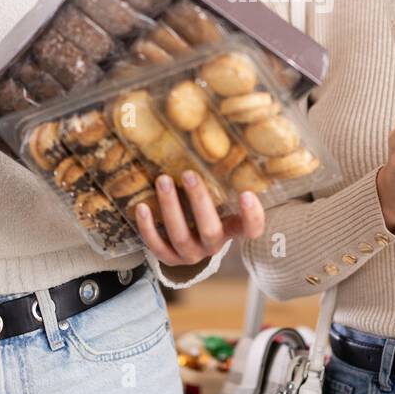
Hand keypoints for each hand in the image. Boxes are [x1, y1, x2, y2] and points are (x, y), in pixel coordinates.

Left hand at [135, 170, 265, 266]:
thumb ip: (220, 182)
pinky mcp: (169, 259)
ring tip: (162, 181)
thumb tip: (216, 134)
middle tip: (189, 174)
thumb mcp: (218, 201)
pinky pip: (157, 246)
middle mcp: (213, 245)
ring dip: (171, 207)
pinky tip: (142, 207)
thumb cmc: (205, 212)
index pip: (250, 230)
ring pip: (181, 236)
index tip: (247, 193)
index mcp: (231, 230)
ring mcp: (191, 254)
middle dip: (199, 201)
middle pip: (210, 230)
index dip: (252, 216)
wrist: (187, 244)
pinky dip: (148, 227)